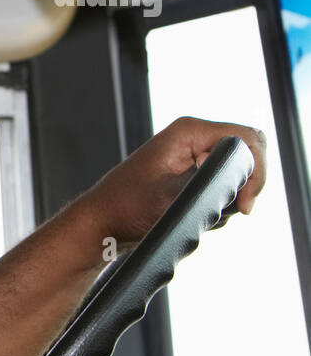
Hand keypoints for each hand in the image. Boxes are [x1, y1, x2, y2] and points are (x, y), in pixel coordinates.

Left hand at [81, 116, 266, 245]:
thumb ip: (212, 185)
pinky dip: (216, 206)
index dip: (255, 173)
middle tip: (227, 212)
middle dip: (243, 187)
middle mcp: (194, 138)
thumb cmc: (125, 210)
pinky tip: (193, 217)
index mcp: (189, 131)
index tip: (243, 205)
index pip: (249, 140)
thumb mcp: (173, 198)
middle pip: (248, 156)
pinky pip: (222, 187)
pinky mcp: (191, 174)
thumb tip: (240, 181)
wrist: (100, 224)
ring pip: (237, 175)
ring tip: (198, 215)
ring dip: (227, 200)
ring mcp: (193, 155)